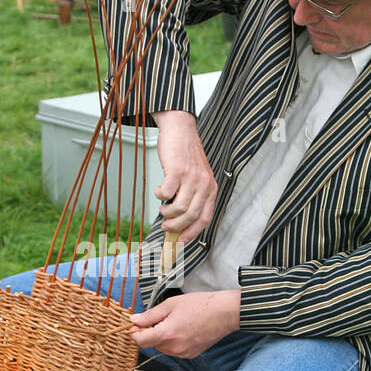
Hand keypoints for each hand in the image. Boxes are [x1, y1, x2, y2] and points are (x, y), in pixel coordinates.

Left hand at [130, 290, 239, 358]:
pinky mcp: (190, 355)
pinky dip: (174, 341)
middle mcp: (173, 348)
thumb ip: (150, 315)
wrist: (224, 313)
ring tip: (176, 322)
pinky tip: (184, 329)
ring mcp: (183, 353)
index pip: (140, 340)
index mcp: (166, 334)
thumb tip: (134, 320)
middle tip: (161, 317)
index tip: (136, 324)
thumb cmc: (200, 305)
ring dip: (162, 337)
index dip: (134, 332)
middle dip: (150, 332)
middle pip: (151, 344)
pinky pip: (174, 350)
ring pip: (162, 347)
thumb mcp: (170, 305)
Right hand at [152, 110, 216, 244]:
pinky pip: (166, 193)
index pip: (205, 218)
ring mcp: (191, 177)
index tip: (181, 241)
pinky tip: (159, 189)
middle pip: (191, 216)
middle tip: (166, 226)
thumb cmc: (185, 155)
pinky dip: (159, 195)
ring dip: (167, 212)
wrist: (180, 130)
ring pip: (179, 208)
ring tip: (162, 208)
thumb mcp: (196, 177)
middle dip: (176, 226)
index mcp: (210, 188)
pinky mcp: (177, 170)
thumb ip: (192, 196)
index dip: (192, 232)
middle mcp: (204, 184)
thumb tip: (179, 220)